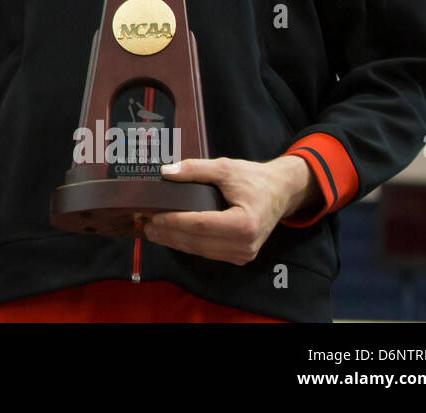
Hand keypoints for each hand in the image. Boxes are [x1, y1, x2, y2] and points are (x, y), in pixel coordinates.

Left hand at [141, 156, 318, 264]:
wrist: (280, 192)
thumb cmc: (254, 179)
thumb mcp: (225, 168)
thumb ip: (195, 169)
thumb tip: (165, 172)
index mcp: (245, 223)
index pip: (200, 225)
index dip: (174, 222)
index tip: (152, 216)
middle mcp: (245, 244)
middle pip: (197, 241)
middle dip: (169, 233)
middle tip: (145, 224)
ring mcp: (243, 254)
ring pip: (200, 250)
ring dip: (174, 241)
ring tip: (152, 230)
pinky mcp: (239, 256)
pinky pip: (207, 252)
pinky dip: (188, 244)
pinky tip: (171, 236)